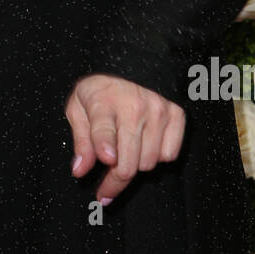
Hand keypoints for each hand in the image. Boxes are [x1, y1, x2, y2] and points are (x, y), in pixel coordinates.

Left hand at [64, 73, 185, 201]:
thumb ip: (81, 142)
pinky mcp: (176, 114)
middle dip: (115, 181)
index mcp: (103, 102)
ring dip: (136, 165)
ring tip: (126, 153)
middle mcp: (133, 107)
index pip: (104, 130)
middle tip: (106, 189)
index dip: (104, 147)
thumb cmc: (100, 92)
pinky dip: (157, 156)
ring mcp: (157, 111)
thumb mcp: (78, 109)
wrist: (130, 65)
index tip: (107, 160)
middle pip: (129, 161)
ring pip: (149, 163)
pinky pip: (169, 154)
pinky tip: (145, 144)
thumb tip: (80, 171)